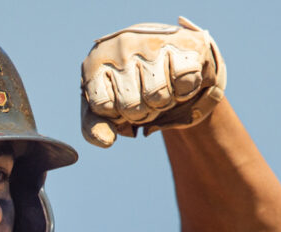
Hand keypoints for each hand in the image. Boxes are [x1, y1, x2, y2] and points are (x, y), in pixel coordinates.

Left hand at [80, 16, 224, 147]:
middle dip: (142, 111)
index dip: (117, 114)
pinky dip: (184, 90)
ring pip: (157, 94)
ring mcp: (151, 41)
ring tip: (163, 88)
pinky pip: (183, 81)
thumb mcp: (107, 107)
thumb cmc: (135, 88)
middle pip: (130, 104)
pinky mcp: (183, 42)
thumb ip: (95, 126)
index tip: (121, 104)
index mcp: (95, 62)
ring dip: (164, 101)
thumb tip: (106, 141)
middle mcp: (120, 46)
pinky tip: (178, 78)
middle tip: (146, 97)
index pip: (102, 105)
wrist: (174, 64)